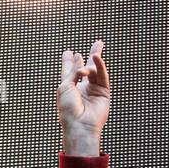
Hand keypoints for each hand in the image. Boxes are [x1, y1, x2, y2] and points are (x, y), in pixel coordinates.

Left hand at [56, 39, 110, 154]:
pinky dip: (100, 66)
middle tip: (98, 42)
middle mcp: (81, 89)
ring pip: (96, 71)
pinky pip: (103, 76)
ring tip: (97, 47)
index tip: (68, 52)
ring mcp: (93, 91)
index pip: (70, 72)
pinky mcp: (103, 93)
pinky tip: (96, 58)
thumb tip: (78, 55)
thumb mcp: (65, 86)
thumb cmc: (68, 109)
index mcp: (69, 88)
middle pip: (87, 69)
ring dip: (95, 59)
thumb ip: (72, 70)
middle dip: (92, 56)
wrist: (79, 125)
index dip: (69, 61)